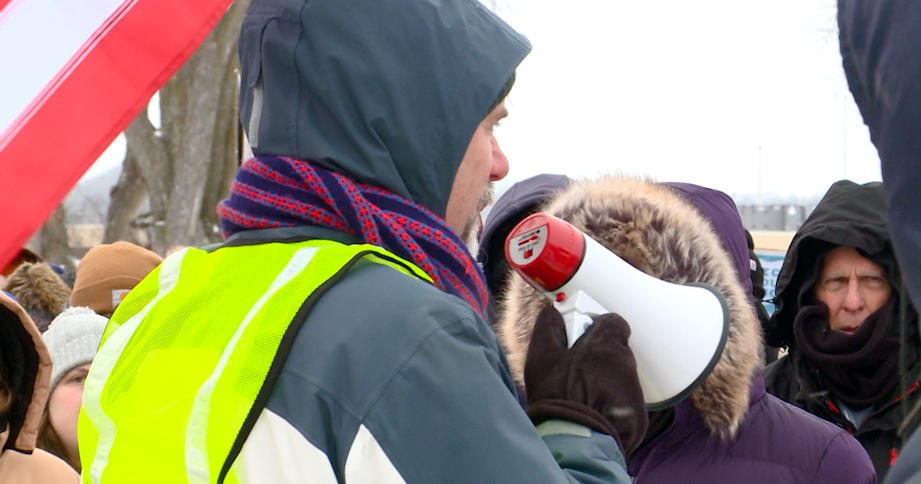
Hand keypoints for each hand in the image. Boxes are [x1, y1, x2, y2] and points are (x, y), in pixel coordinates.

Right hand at [524, 305, 647, 455]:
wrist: (573, 442)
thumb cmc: (556, 397)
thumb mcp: (541, 357)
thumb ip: (548, 328)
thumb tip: (552, 312)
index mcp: (604, 345)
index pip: (614, 323)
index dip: (599, 328)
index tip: (584, 337)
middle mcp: (626, 365)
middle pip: (618, 351)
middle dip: (600, 357)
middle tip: (578, 370)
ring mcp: (635, 392)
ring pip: (622, 377)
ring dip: (606, 381)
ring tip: (584, 396)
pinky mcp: (639, 417)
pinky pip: (627, 402)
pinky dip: (613, 405)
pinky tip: (594, 413)